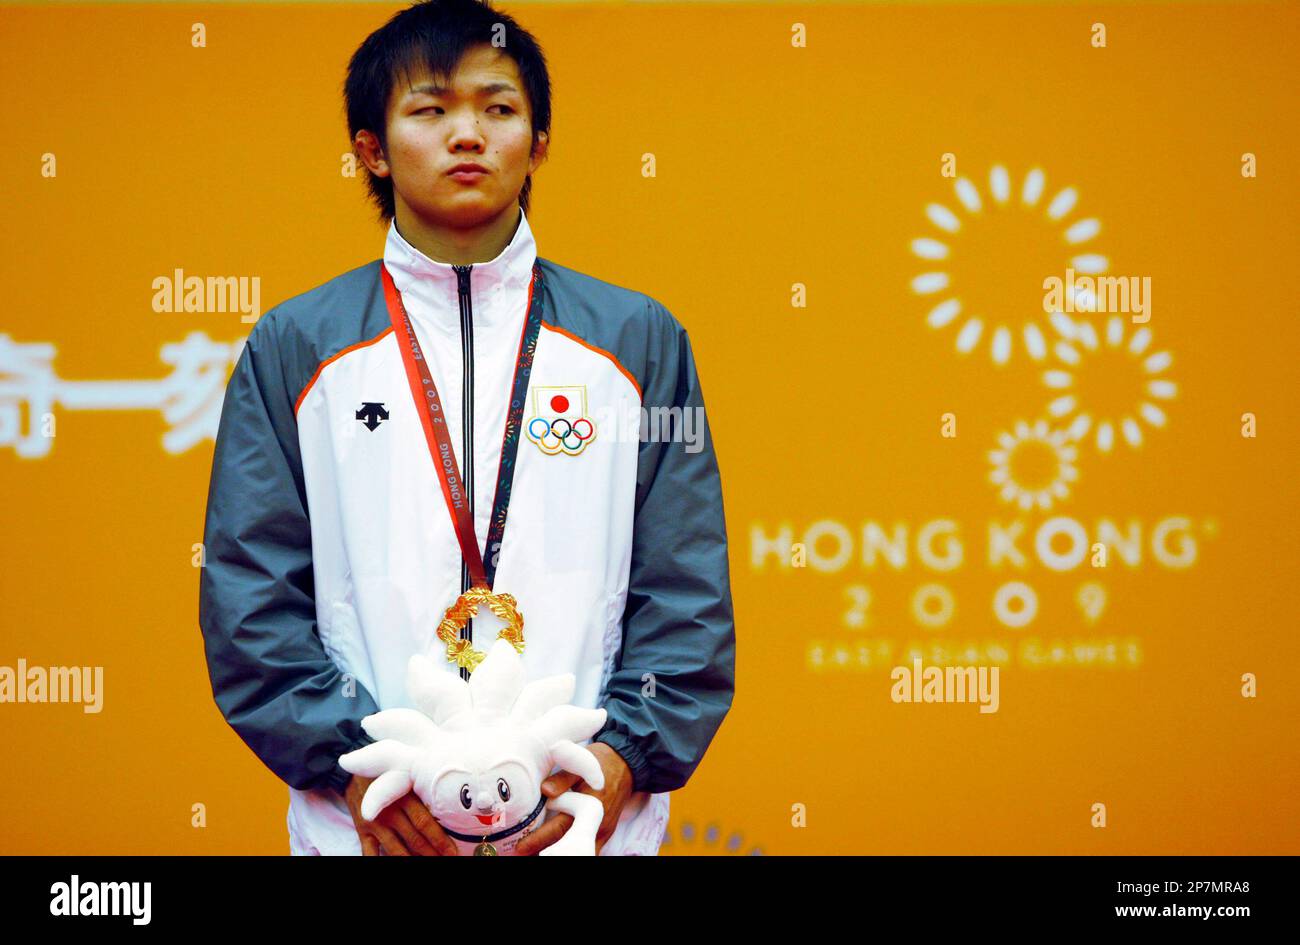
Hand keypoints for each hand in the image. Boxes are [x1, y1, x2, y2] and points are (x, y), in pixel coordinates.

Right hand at [343, 774, 458, 855]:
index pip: (424, 822)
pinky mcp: (361, 831)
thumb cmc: (389, 777)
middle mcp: (390, 811)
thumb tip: (446, 814)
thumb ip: (421, 796)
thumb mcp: (406, 780)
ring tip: (426, 866)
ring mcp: (375, 823)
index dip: (439, 839)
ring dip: (411, 861)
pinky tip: (393, 867)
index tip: (452, 851)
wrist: (354, 774)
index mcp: (405, 797)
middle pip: (414, 839)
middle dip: (431, 853)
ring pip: (396, 850)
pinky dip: (379, 861)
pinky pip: (369, 853)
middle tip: (445, 861)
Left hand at [514, 742, 633, 855]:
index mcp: (589, 805)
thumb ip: (563, 778)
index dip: (539, 839)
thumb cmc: (602, 762)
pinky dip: (573, 850)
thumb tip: (545, 791)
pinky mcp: (605, 831)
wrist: (629, 764)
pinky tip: (558, 850)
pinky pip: (589, 846)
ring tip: (538, 855)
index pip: (559, 827)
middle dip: (546, 852)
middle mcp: (597, 822)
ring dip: (561, 853)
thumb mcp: (583, 763)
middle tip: (524, 855)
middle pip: (569, 846)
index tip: (521, 847)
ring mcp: (603, 829)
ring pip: (580, 849)